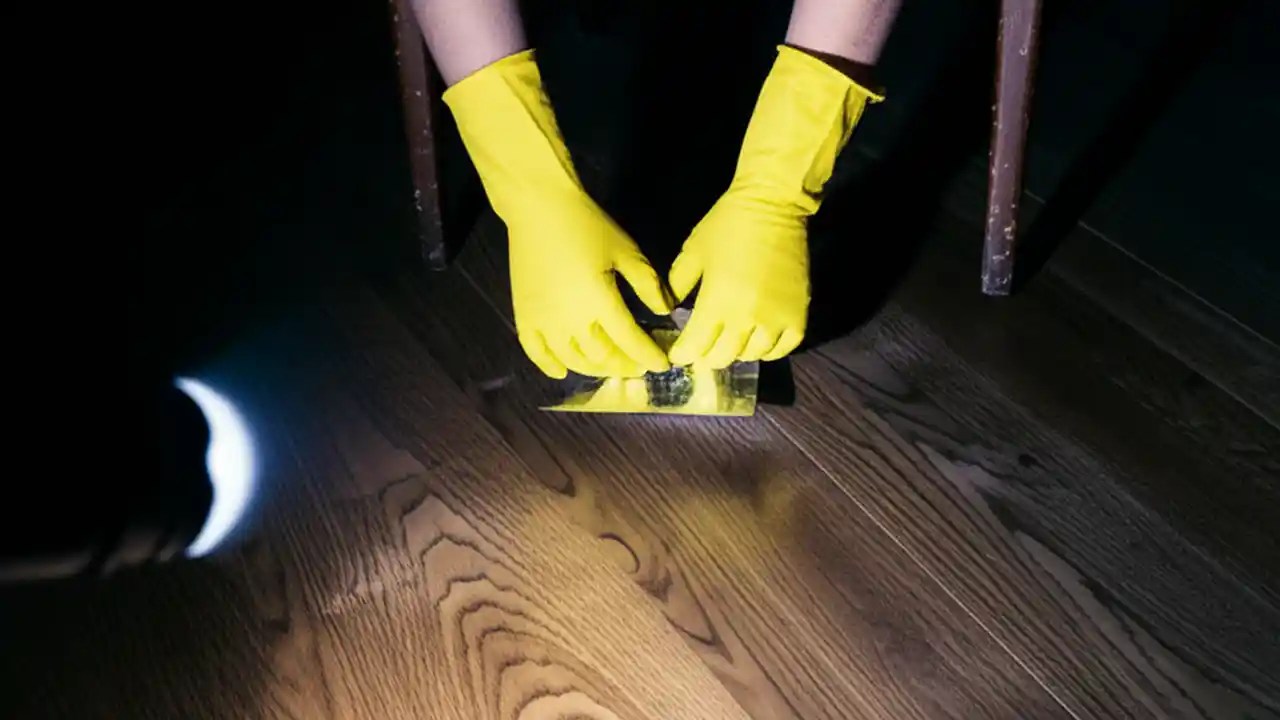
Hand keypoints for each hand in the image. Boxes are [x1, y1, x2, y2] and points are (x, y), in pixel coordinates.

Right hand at [440, 49, 672, 379]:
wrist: (539, 208)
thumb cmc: (587, 225)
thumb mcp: (626, 251)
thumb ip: (648, 284)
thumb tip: (666, 311)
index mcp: (600, 301)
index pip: (630, 341)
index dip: (648, 356)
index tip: (662, 364)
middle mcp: (571, 319)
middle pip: (602, 357)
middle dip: (624, 366)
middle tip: (638, 366)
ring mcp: (544, 321)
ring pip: (572, 360)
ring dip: (594, 369)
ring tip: (610, 366)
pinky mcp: (524, 316)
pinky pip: (536, 352)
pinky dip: (550, 366)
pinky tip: (562, 371)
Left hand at [667, 193, 807, 367]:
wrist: (772, 205)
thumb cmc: (726, 226)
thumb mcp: (692, 253)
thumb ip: (676, 287)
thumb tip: (669, 312)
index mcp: (717, 301)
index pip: (695, 346)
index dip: (682, 354)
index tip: (677, 353)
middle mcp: (747, 317)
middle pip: (722, 357)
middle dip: (705, 355)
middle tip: (701, 347)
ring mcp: (776, 319)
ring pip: (751, 356)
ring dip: (735, 352)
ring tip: (728, 341)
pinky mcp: (798, 314)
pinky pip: (782, 349)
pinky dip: (767, 351)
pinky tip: (756, 341)